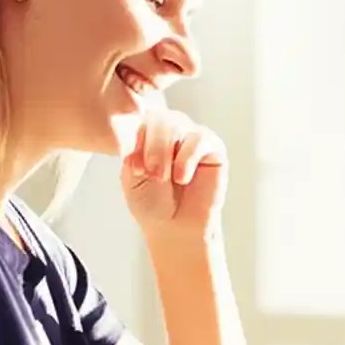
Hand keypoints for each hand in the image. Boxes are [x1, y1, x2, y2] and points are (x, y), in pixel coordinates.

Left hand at [121, 106, 228, 238]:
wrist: (175, 227)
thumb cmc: (153, 202)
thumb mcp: (131, 175)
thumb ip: (133, 150)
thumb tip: (142, 128)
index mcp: (147, 132)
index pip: (139, 118)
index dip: (136, 140)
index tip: (134, 167)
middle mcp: (170, 130)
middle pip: (158, 118)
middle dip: (152, 147)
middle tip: (151, 174)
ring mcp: (191, 136)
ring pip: (176, 124)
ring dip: (165, 151)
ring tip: (164, 178)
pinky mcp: (213, 147)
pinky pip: (199, 139)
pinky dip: (186, 159)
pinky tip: (182, 178)